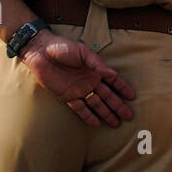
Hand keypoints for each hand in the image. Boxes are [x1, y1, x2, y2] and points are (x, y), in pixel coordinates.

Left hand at [19, 30, 136, 126]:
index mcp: (95, 69)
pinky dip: (87, 116)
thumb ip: (97, 64)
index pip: (113, 81)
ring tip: (116, 123)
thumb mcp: (82, 52)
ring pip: (95, 104)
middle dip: (117, 106)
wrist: (40, 52)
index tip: (131, 97)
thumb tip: (112, 74)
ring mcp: (79, 90)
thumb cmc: (62, 48)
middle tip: (128, 116)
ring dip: (105, 113)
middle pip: (107, 96)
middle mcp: (89, 81)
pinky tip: (96, 123)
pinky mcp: (66, 96)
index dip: (122, 88)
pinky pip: (79, 108)